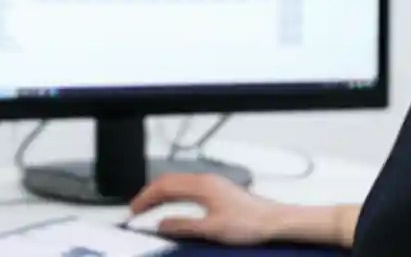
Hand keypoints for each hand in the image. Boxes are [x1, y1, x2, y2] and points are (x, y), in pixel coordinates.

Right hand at [128, 173, 351, 246]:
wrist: (276, 221)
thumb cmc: (250, 224)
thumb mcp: (212, 229)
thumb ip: (184, 226)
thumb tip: (161, 224)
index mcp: (201, 185)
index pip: (164, 186)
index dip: (145, 197)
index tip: (133, 210)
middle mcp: (206, 181)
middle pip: (169, 182)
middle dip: (150, 194)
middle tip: (136, 210)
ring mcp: (213, 184)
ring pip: (179, 184)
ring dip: (162, 195)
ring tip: (150, 208)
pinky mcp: (219, 191)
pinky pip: (188, 189)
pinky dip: (174, 196)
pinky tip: (174, 208)